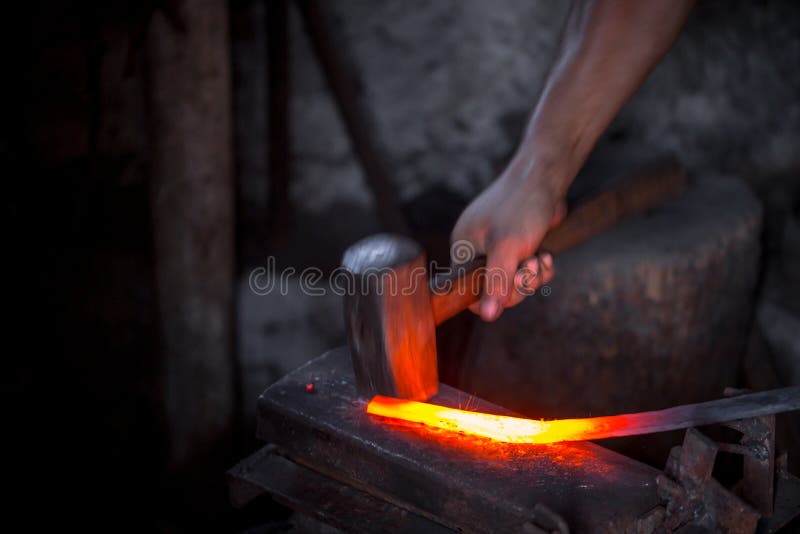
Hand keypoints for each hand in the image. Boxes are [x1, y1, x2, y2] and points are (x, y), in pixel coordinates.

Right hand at [451, 169, 564, 321]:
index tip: (512, 286)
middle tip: (532, 267)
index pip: (469, 290)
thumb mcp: (507, 248)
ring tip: (542, 258)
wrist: (545, 176)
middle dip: (519, 283)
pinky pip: (524, 269)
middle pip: (495, 290)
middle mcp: (476, 249)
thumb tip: (487, 316)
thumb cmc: (521, 206)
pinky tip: (546, 255)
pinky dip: (538, 267)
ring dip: (533, 276)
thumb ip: (496, 283)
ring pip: (513, 281)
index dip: (492, 296)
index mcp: (463, 248)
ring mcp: (496, 246)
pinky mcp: (516, 244)